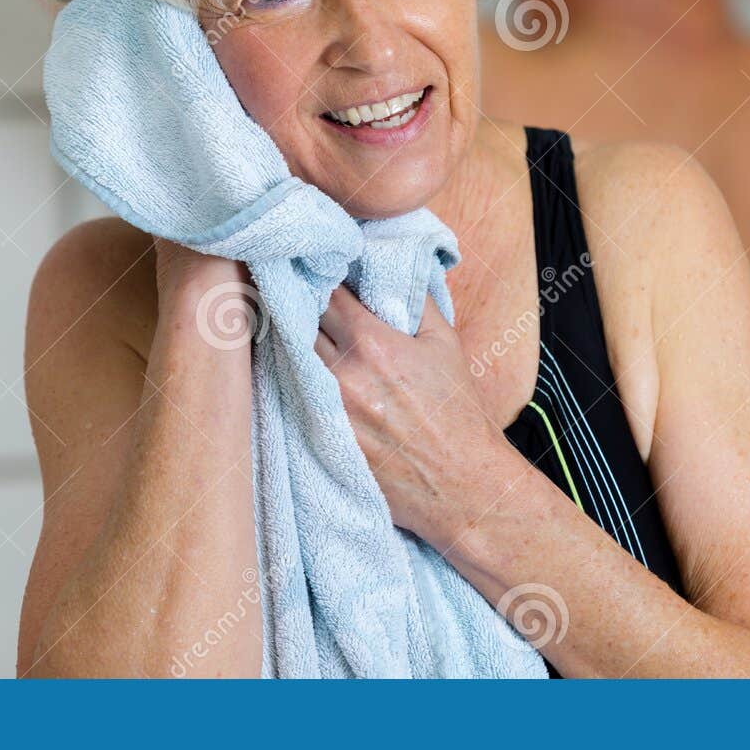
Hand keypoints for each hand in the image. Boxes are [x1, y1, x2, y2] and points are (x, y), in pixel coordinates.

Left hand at [316, 289, 515, 546]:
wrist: (460, 482)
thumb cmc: (457, 412)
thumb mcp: (445, 342)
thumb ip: (416, 298)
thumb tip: (395, 266)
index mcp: (372, 343)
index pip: (326, 293)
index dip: (321, 279)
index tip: (319, 273)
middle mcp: (342, 373)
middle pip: (298, 322)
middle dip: (301, 307)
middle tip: (301, 298)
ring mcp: (326, 408)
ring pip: (289, 357)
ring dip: (293, 341)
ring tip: (297, 332)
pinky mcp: (319, 438)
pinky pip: (291, 395)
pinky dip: (293, 378)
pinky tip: (298, 371)